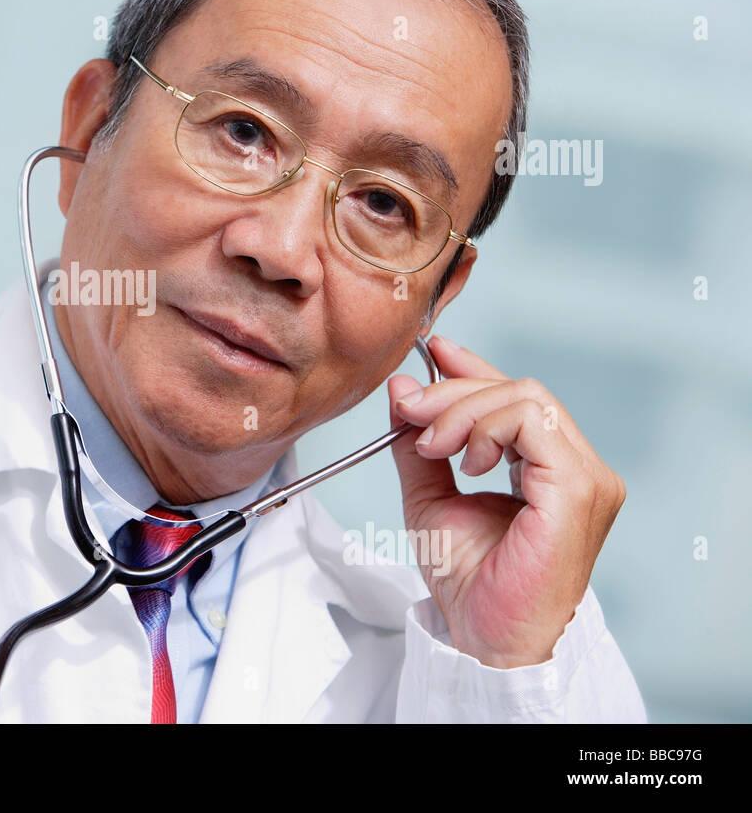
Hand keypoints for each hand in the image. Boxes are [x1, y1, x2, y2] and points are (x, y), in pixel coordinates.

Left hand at [386, 334, 625, 667]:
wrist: (482, 635)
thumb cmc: (469, 581)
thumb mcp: (429, 495)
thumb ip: (418, 444)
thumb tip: (403, 388)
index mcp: (553, 470)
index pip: (520, 398)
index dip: (474, 369)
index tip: (432, 353)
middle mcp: (580, 469)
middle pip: (520, 391)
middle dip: (454, 391)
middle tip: (409, 411)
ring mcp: (587, 478)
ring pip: (526, 398)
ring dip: (463, 410)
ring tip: (431, 445)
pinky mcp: (578, 489)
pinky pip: (532, 423)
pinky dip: (484, 428)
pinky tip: (461, 459)